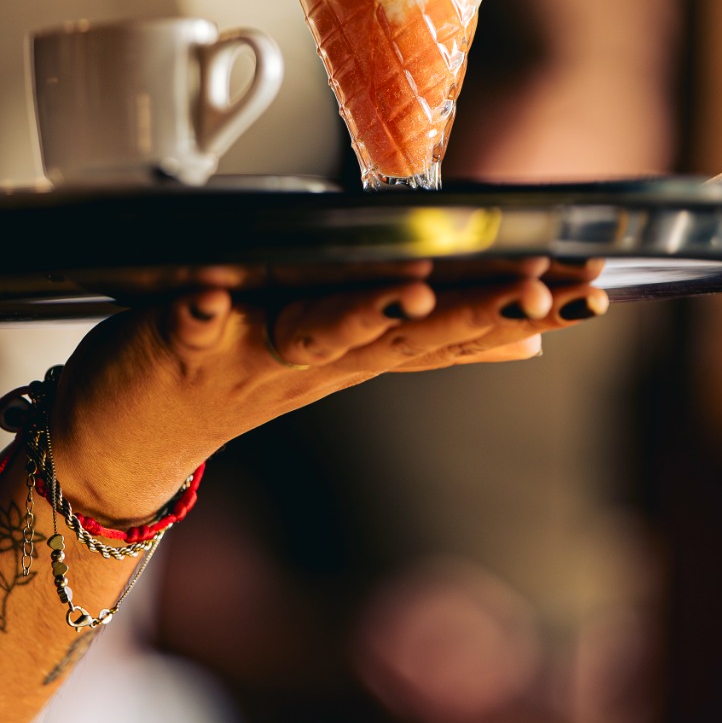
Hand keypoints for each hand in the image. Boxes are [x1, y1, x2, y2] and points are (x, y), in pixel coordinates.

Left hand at [49, 268, 605, 524]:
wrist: (125, 440)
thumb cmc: (241, 374)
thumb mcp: (347, 353)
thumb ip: (429, 335)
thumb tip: (527, 333)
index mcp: (363, 345)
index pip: (461, 323)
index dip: (529, 303)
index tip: (595, 282)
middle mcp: (319, 354)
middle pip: (411, 332)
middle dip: (475, 310)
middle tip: (538, 290)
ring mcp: (252, 353)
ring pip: (321, 330)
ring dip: (366, 313)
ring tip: (412, 290)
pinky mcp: (180, 342)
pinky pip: (192, 321)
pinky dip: (203, 306)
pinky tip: (210, 289)